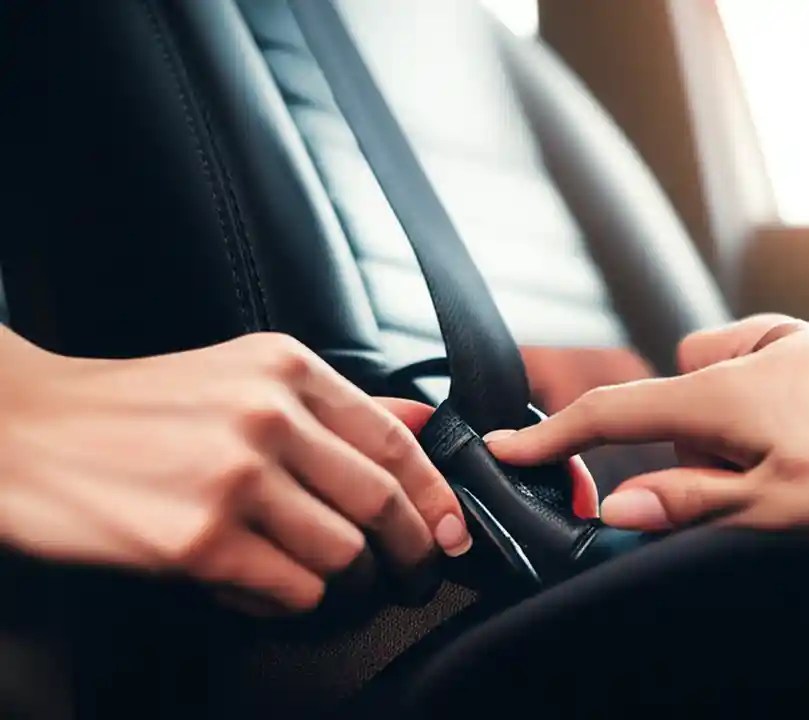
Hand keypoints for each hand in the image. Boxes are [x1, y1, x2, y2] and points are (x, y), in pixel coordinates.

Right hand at [0, 330, 470, 613]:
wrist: (25, 432)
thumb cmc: (134, 408)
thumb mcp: (240, 375)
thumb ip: (335, 402)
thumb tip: (422, 422)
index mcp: (286, 369)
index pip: (395, 440)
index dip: (438, 495)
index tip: (453, 530)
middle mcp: (268, 417)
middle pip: (382, 504)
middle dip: (413, 552)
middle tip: (416, 575)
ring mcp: (235, 479)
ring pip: (346, 556)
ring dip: (352, 584)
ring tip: (334, 584)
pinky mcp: (201, 541)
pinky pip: (293, 591)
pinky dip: (296, 603)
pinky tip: (272, 589)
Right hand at [487, 314, 808, 542]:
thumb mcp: (784, 508)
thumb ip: (692, 502)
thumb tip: (617, 507)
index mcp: (735, 392)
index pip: (619, 413)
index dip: (556, 435)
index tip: (508, 447)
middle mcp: (757, 354)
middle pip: (669, 405)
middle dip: (675, 451)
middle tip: (732, 494)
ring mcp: (795, 345)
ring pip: (714, 384)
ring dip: (719, 427)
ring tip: (784, 467)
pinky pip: (758, 363)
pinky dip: (755, 397)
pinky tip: (798, 427)